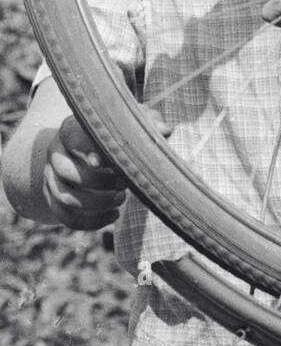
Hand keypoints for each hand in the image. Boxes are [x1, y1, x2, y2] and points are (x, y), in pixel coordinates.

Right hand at [43, 111, 168, 230]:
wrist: (87, 153)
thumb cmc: (114, 136)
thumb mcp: (129, 125)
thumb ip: (147, 123)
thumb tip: (165, 130)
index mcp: (70, 129)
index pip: (72, 137)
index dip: (90, 150)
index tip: (110, 161)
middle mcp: (55, 153)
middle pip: (66, 172)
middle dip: (98, 183)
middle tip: (123, 185)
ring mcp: (51, 177)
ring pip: (64, 198)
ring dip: (95, 205)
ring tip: (120, 201)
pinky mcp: (53, 198)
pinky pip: (65, 217)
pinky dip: (90, 222)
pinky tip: (113, 215)